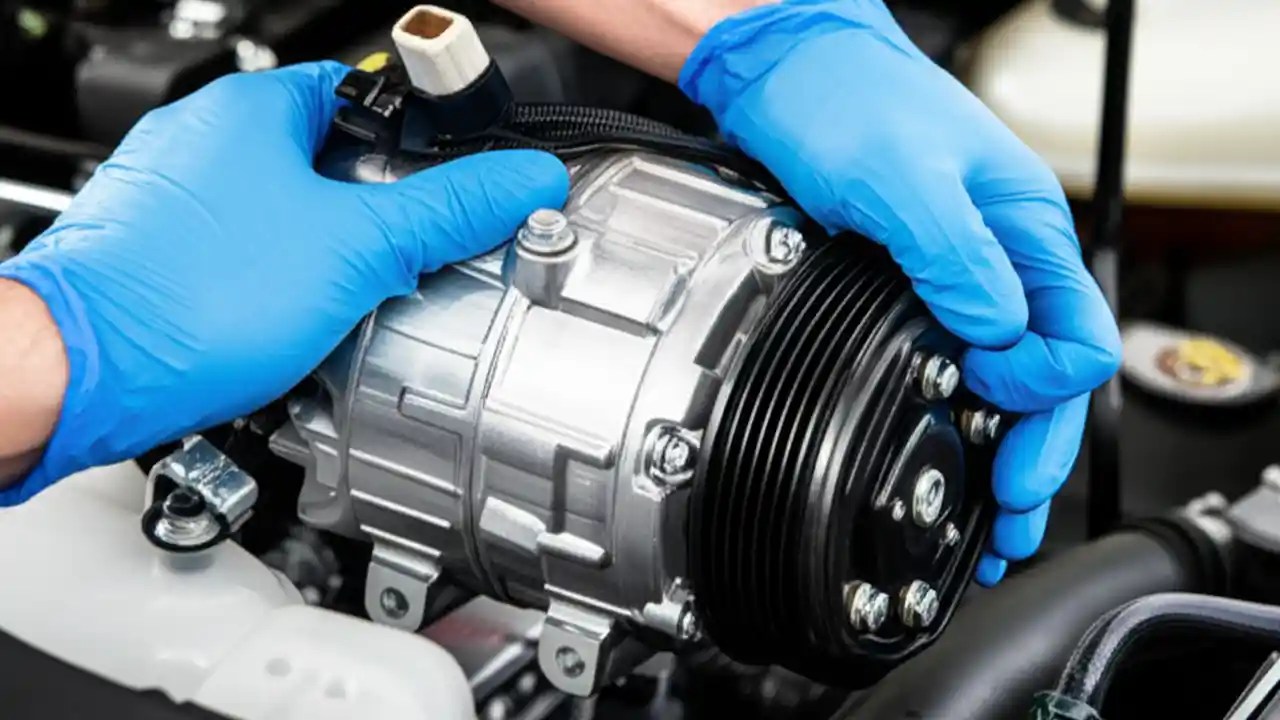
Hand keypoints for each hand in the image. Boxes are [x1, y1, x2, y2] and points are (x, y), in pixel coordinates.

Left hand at [0, 61, 568, 504]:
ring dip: (338, 254)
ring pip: (294, 215)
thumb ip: (448, 213)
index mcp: (251, 113)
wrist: (80, 376)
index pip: (366, 95)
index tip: (458, 179)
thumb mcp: (354, 250)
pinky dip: (289, 285)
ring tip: (362, 297)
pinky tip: (303, 324)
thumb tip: (523, 184)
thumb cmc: (187, 301)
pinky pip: (254, 257)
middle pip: (334, 160)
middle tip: (417, 254)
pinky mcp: (168, 258)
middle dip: (384, 211)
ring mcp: (182, 203)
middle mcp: (207, 145)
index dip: (424, 139)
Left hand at [680, 0, 1120, 582]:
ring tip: (991, 516)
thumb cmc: (844, 101)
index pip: (1074, 338)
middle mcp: (1002, 258)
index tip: (985, 393)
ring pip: (1003, 376)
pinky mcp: (912, 281)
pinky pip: (954, 357)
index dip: (1036, 385)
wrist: (783, 75)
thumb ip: (955, 263)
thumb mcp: (901, 181)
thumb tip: (995, 339)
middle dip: (1033, 451)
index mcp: (1024, 230)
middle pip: (1046, 376)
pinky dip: (957, 410)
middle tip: (1008, 517)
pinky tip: (945, 444)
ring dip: (1000, 447)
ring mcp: (958, 273)